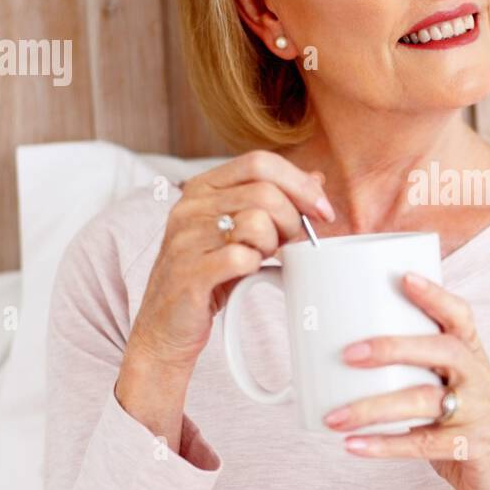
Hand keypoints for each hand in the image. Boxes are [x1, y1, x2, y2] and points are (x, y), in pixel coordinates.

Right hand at [126, 149, 334, 375]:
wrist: (166, 327)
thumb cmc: (207, 276)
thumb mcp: (240, 231)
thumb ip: (274, 201)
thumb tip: (316, 178)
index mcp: (203, 187)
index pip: (260, 162)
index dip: (300, 184)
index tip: (323, 211)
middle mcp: (190, 206)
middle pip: (265, 192)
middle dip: (292, 220)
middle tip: (289, 244)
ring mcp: (186, 238)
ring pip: (257, 222)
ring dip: (271, 245)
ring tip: (259, 258)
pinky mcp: (189, 272)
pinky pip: (242, 258)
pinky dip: (255, 267)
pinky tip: (246, 273)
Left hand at [323, 272, 489, 489]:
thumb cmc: (462, 434)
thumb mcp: (448, 396)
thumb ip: (414, 374)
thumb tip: (344, 355)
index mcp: (473, 359)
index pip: (460, 316)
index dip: (435, 295)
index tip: (403, 278)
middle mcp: (480, 380)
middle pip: (441, 350)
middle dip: (393, 346)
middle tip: (349, 353)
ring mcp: (481, 414)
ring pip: (424, 400)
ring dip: (373, 407)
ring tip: (335, 416)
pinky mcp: (474, 448)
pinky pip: (423, 444)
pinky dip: (384, 445)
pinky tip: (354, 446)